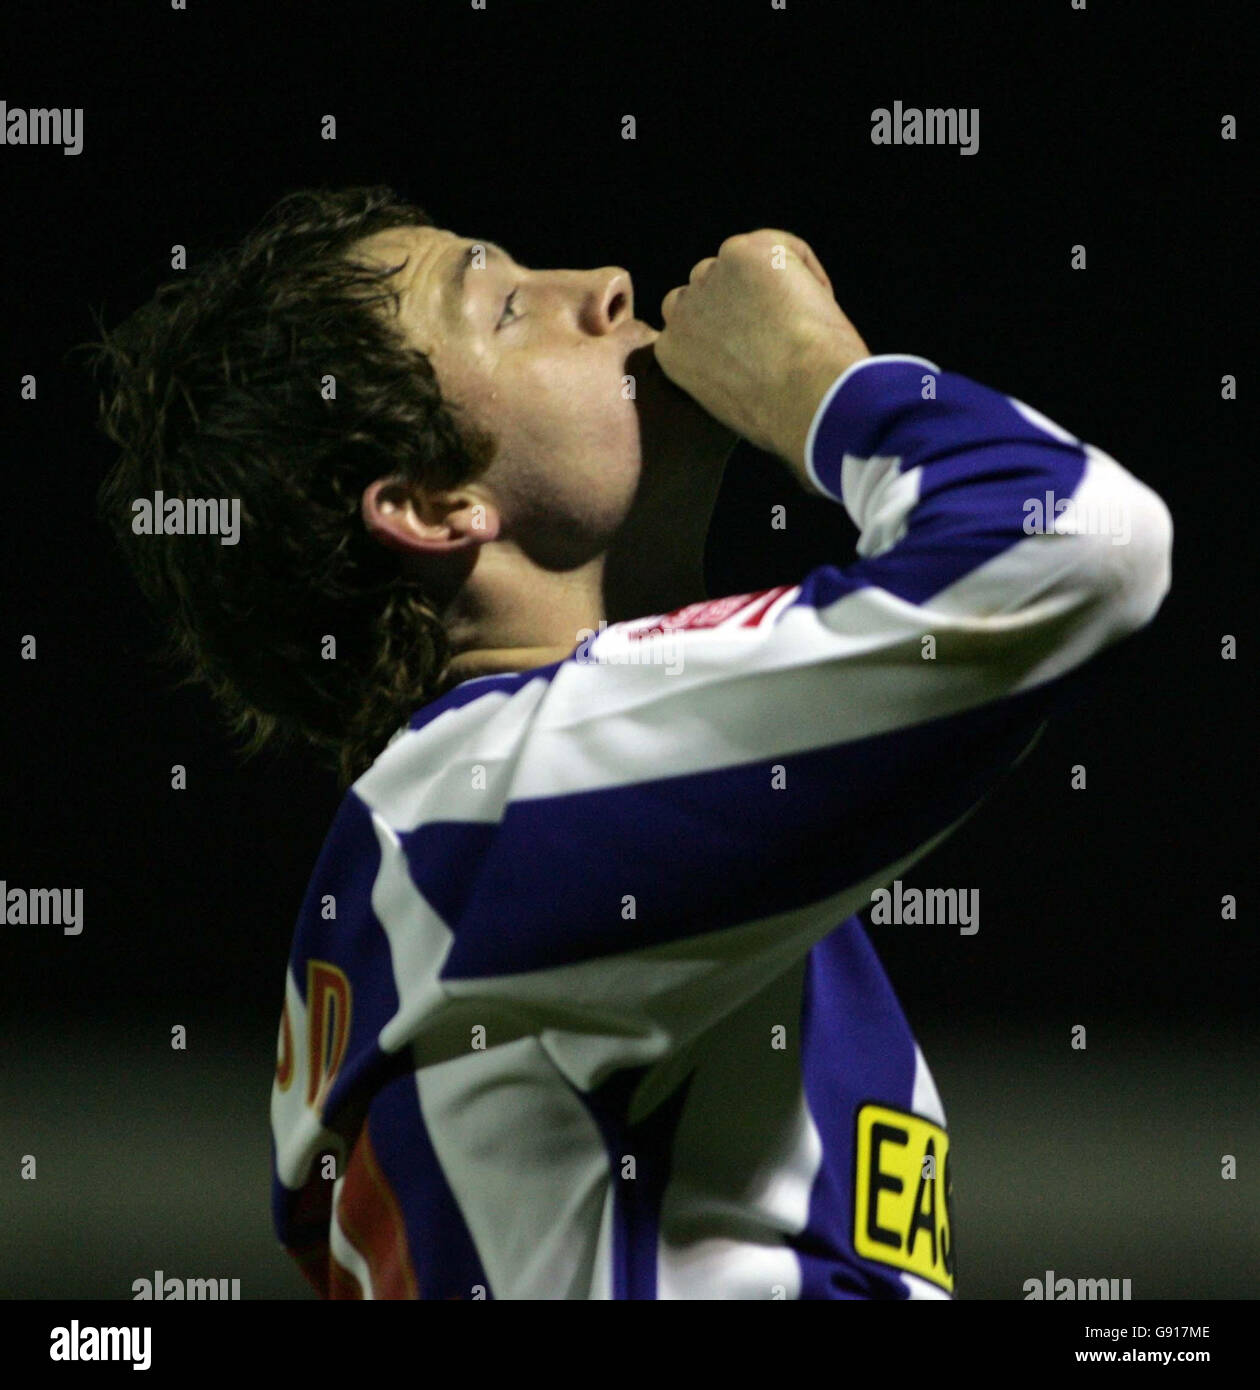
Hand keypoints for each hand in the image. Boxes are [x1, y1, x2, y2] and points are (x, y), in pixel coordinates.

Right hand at [655, 230, 869, 475]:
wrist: (806, 397)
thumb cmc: (781, 423)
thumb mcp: (734, 410)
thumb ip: (726, 381)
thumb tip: (756, 387)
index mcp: (670, 354)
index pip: (685, 327)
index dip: (721, 331)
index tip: (751, 346)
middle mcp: (681, 311)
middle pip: (700, 288)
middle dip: (731, 300)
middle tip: (774, 325)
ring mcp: (712, 277)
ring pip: (735, 263)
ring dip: (762, 281)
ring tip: (799, 317)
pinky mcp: (745, 252)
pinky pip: (781, 246)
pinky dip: (804, 266)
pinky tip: (818, 299)